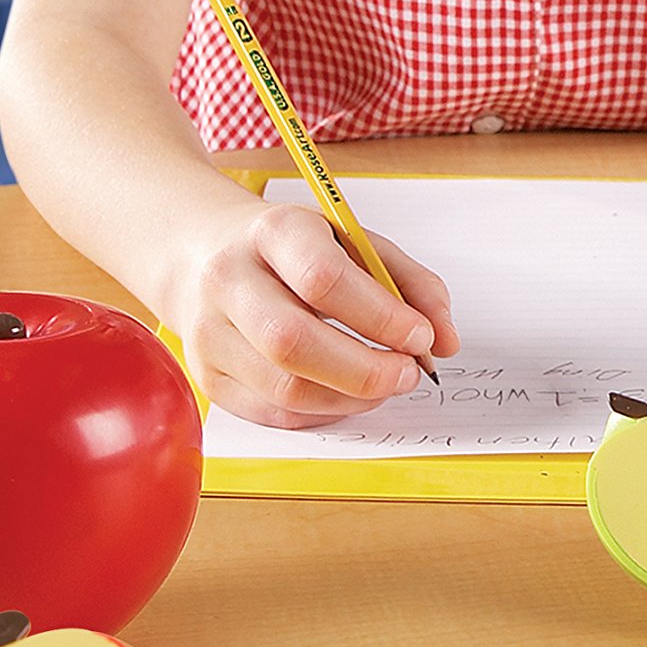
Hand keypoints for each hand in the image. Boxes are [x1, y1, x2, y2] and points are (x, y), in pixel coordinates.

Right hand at [164, 203, 460, 430]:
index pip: (323, 280)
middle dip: (365, 370)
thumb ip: (409, 283)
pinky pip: (274, 414)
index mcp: (272, 233)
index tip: (421, 337)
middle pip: (293, 343)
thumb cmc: (290, 248)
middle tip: (408, 374)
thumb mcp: (352, 239)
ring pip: (285, 389)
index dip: (380, 316)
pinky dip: (323, 413)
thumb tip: (446, 341)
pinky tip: (346, 394)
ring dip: (350, 398)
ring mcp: (210, 334)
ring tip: (384, 384)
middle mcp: (229, 281)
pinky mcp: (209, 377)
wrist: (200, 252)